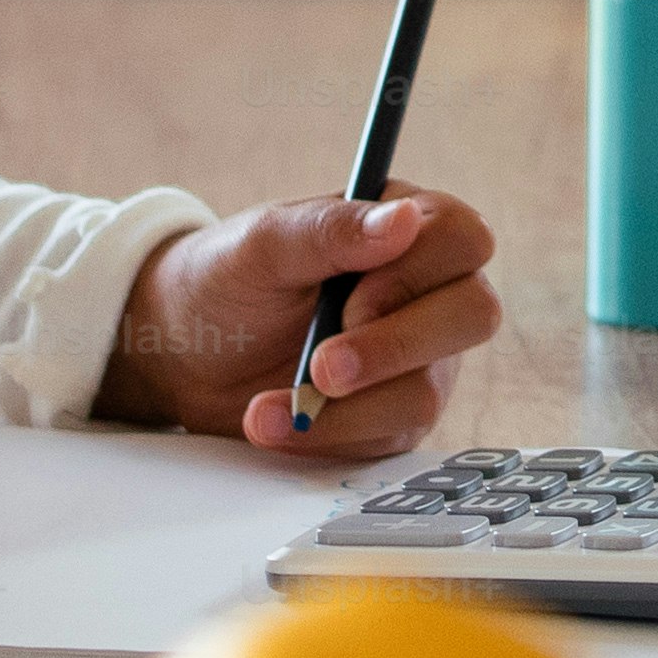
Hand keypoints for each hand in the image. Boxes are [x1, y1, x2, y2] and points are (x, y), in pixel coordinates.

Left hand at [92, 183, 502, 459]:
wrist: (184, 354)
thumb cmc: (227, 278)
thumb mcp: (263, 244)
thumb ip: (330, 229)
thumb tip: (403, 220)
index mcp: (407, 227)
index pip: (462, 239)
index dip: (417, 275)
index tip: (352, 300)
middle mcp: (426, 292)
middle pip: (473, 314)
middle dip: (394, 348)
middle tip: (322, 367)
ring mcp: (419, 358)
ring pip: (428, 390)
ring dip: (347, 407)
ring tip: (268, 406)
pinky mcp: (394, 416)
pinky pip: (389, 436)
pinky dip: (328, 436)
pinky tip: (276, 424)